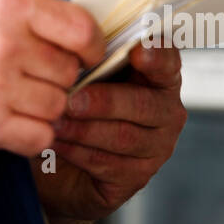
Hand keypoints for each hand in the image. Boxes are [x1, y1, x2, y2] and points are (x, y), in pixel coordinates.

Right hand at [0, 0, 104, 155]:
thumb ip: (17, 18)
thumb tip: (67, 37)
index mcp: (4, 4)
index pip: (80, 26)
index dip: (89, 46)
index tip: (85, 56)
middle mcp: (6, 41)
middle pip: (69, 70)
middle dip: (54, 81)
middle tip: (23, 83)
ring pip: (57, 106)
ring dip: (40, 111)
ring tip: (5, 104)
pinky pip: (39, 138)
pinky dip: (28, 138)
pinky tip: (4, 127)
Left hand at [33, 40, 187, 220]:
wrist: (62, 163)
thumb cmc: (79, 109)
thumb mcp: (85, 78)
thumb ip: (91, 61)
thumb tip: (74, 46)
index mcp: (158, 77)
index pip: (168, 61)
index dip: (156, 56)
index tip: (137, 51)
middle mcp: (166, 112)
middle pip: (143, 104)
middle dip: (104, 101)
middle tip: (71, 100)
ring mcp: (156, 147)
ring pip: (123, 136)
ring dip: (84, 129)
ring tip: (54, 122)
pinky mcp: (137, 177)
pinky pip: (108, 163)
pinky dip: (77, 151)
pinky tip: (56, 142)